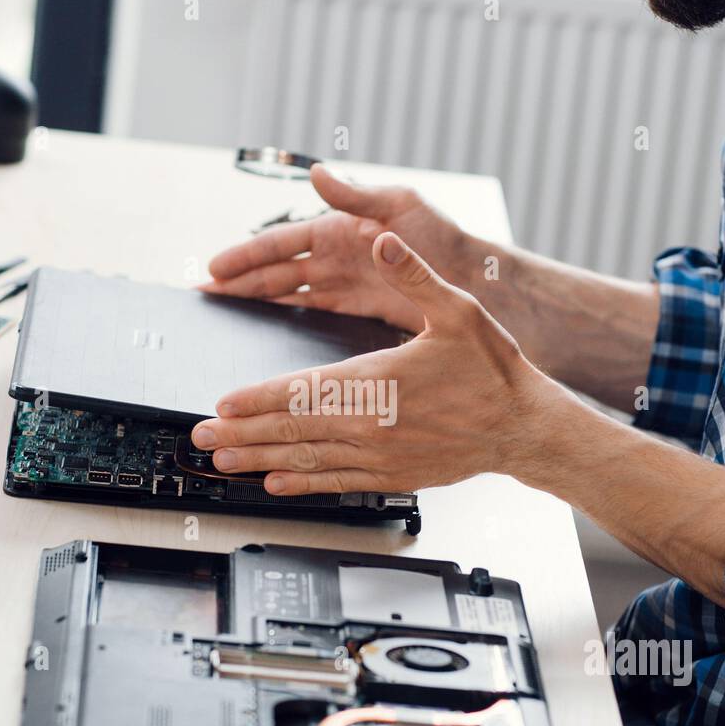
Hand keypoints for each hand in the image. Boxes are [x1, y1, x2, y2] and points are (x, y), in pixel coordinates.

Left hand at [191, 233, 558, 494]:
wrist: (524, 427)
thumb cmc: (493, 370)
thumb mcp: (457, 310)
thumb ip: (413, 275)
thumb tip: (382, 242)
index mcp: (377, 381)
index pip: (301, 391)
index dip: (256, 398)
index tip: (222, 402)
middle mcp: (370, 425)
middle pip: (291, 430)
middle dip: (240, 433)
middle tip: (201, 437)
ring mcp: (379, 456)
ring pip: (305, 460)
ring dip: (258, 460)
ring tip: (223, 461)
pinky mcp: (392, 477)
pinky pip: (335, 483)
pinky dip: (300, 483)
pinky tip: (274, 483)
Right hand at [200, 164, 477, 333]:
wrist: (476, 282)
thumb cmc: (444, 238)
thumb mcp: (400, 206)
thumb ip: (356, 195)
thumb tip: (318, 172)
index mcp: (340, 226)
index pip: (282, 242)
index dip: (247, 255)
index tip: (215, 268)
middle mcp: (335, 253)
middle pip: (275, 270)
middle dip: (238, 281)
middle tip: (202, 296)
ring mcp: (343, 281)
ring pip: (286, 292)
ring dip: (253, 300)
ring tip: (220, 313)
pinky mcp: (354, 308)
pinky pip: (309, 311)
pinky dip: (283, 317)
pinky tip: (261, 330)